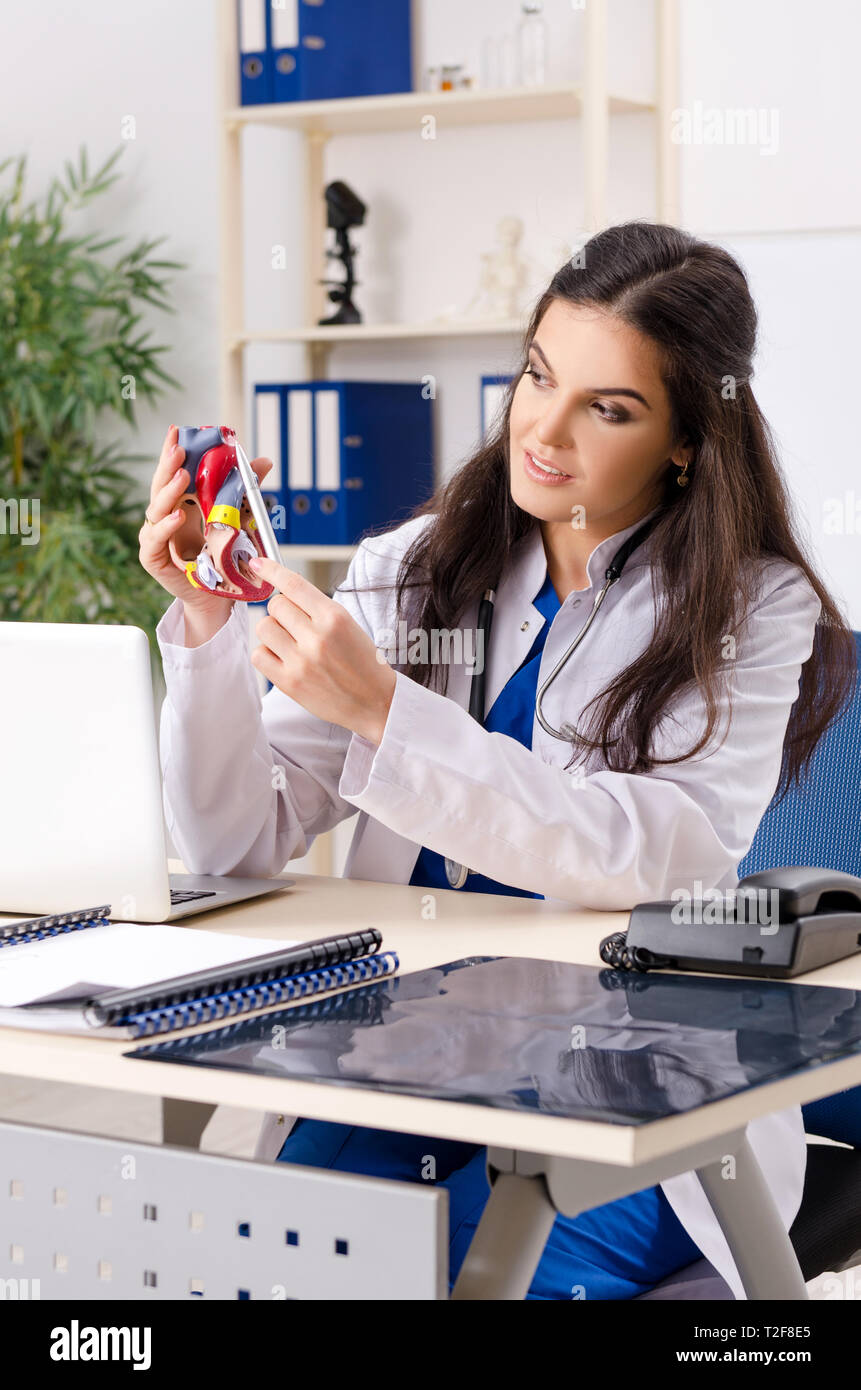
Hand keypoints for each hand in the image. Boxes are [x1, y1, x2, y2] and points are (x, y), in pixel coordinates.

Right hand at [139, 425, 273, 645]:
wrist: (219, 597)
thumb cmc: (223, 557)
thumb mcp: (239, 518)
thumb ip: (245, 489)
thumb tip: (263, 460)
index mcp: (180, 503)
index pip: (173, 472)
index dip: (173, 451)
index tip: (178, 431)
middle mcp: (164, 517)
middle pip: (161, 485)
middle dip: (168, 465)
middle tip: (179, 447)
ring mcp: (156, 536)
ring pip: (156, 508)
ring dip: (170, 491)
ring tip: (183, 476)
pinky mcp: (153, 558)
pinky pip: (155, 540)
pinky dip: (166, 528)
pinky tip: (178, 517)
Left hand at [249, 557, 396, 744]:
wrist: (376, 702)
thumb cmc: (364, 663)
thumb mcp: (349, 625)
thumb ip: (317, 608)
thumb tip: (284, 590)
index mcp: (335, 617)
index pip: (294, 584)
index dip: (271, 570)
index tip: (258, 564)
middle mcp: (316, 637)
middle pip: (276, 605)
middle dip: (283, 611)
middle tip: (297, 625)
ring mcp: (301, 661)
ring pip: (264, 627)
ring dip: (274, 631)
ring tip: (292, 643)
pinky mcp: (289, 682)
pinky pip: (259, 655)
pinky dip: (267, 654)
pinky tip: (284, 659)